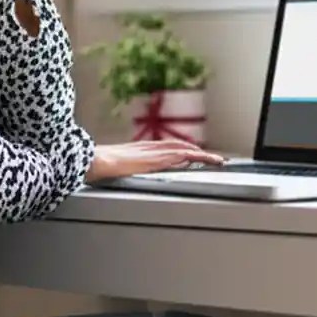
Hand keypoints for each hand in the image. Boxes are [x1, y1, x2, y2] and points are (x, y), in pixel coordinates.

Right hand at [84, 140, 226, 183]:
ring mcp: (156, 151)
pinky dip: (197, 156)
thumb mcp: (117, 166)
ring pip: (185, 149)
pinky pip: (183, 154)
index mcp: (143, 148)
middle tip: (213, 158)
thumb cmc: (102, 164)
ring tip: (217, 160)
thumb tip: (123, 171)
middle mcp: (152, 146)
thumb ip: (124, 167)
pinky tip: (207, 159)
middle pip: (180, 146)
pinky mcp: (159, 157)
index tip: (194, 155)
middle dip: (197, 152)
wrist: (99, 160)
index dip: (183, 150)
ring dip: (202, 154)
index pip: (169, 147)